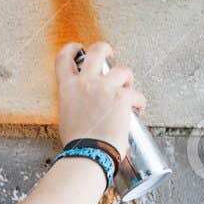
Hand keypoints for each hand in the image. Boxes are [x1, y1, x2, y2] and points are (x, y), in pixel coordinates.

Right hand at [56, 40, 146, 161]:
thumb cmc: (77, 143)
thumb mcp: (67, 117)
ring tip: (128, 91)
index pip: (64, 58)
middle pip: (97, 50)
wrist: (88, 154)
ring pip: (123, 69)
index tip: (78, 48)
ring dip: (127, 79)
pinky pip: (136, 94)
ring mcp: (105, 88)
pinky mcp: (122, 97)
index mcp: (68, 89)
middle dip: (106, 49)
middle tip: (110, 55)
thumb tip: (85, 104)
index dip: (72, 49)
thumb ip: (75, 103)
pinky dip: (139, 102)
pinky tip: (138, 110)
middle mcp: (86, 83)